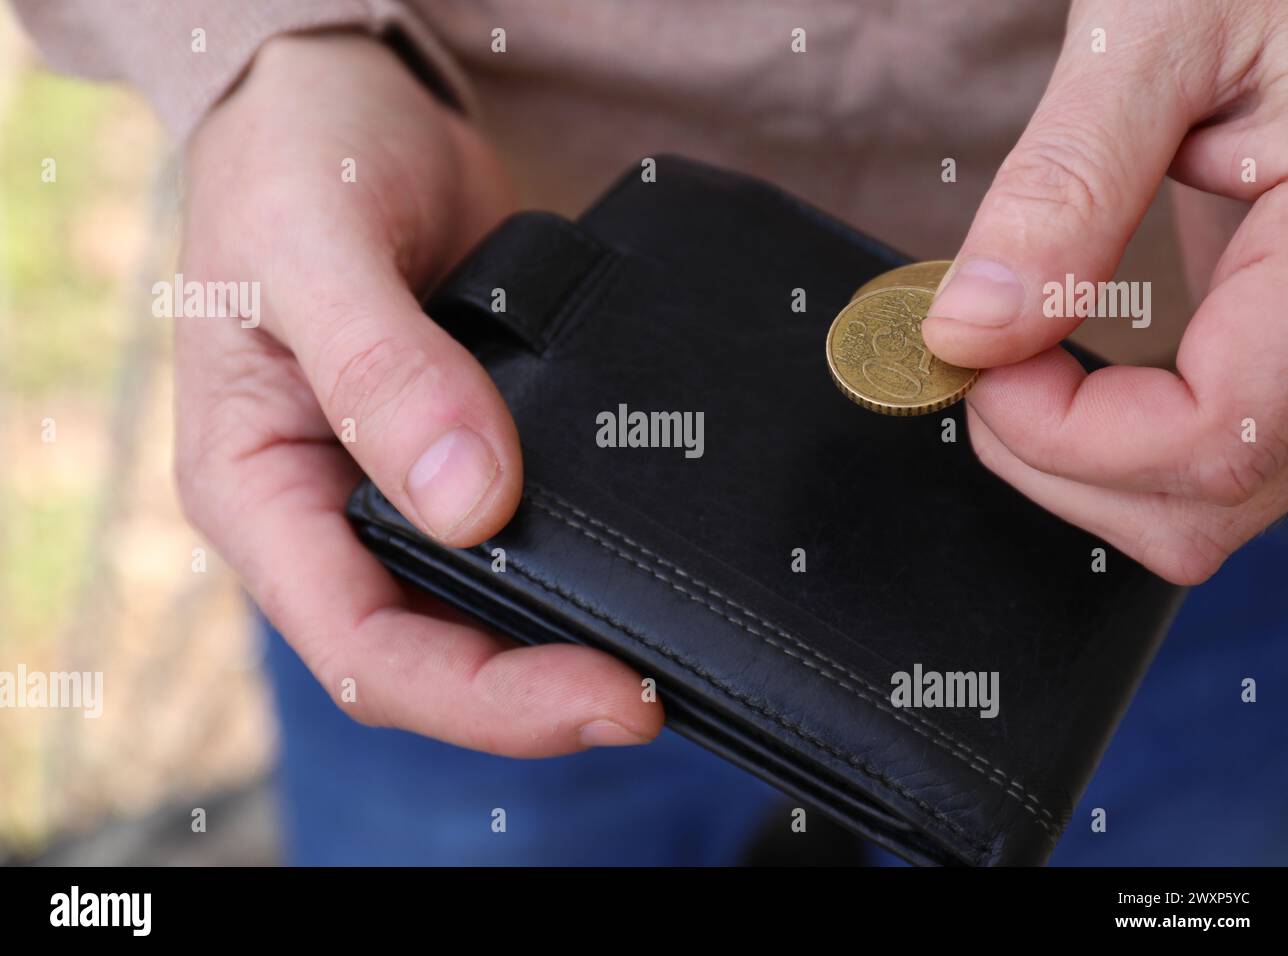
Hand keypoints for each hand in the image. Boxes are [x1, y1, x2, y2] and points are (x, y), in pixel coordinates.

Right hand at [176, 33, 660, 751]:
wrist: (353, 103)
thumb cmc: (298, 156)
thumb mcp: (311, 247)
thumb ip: (382, 369)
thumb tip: (473, 500)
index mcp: (258, 490)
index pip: (361, 646)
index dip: (481, 697)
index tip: (604, 692)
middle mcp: (329, 512)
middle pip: (430, 656)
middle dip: (537, 694)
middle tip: (655, 693)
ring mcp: (400, 492)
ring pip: (479, 616)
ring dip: (563, 648)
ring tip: (662, 655)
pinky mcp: (467, 456)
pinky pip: (521, 541)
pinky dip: (580, 568)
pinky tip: (643, 570)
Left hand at [923, 0, 1287, 584]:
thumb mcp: (1162, 30)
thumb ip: (1066, 185)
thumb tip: (966, 333)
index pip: (1214, 438)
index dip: (1064, 435)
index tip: (975, 363)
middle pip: (1206, 505)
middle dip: (1059, 460)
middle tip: (987, 360)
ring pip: (1214, 505)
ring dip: (1088, 461)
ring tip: (1027, 362)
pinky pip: (1220, 456)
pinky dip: (1126, 443)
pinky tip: (1081, 373)